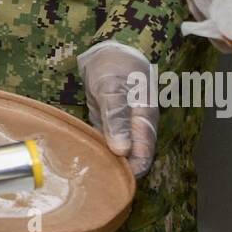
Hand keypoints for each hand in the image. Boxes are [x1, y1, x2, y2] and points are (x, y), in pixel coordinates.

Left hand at [77, 42, 157, 177]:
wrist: (110, 53)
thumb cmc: (114, 67)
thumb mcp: (112, 89)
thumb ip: (117, 118)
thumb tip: (122, 150)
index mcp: (145, 121)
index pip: (144, 155)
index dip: (132, 171)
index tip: (114, 179)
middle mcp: (137, 130)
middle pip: (132, 161)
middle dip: (118, 173)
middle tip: (96, 179)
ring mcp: (124, 130)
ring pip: (119, 156)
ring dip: (107, 164)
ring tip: (88, 175)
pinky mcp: (111, 129)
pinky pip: (107, 147)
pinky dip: (99, 154)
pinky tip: (86, 160)